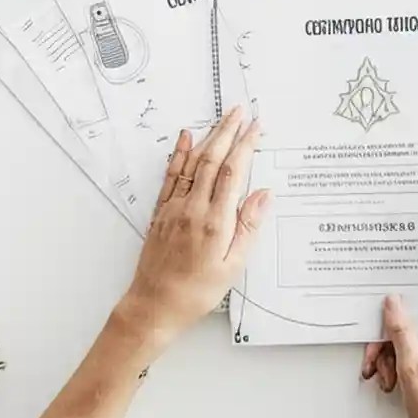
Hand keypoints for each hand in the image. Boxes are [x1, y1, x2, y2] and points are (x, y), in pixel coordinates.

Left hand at [119, 107, 268, 352]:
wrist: (154, 306)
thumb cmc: (196, 293)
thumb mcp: (232, 266)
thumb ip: (248, 227)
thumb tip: (263, 195)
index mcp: (215, 222)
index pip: (233, 172)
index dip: (245, 145)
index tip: (256, 127)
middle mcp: (192, 209)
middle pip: (212, 159)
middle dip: (227, 132)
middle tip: (240, 111)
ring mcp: (174, 208)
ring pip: (192, 163)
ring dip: (208, 137)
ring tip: (221, 118)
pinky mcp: (160, 213)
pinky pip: (171, 176)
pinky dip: (178, 154)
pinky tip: (184, 138)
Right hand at [362, 296, 417, 417]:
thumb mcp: (412, 368)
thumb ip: (401, 332)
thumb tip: (394, 305)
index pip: (416, 314)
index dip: (391, 325)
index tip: (377, 337)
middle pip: (410, 331)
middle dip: (387, 348)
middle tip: (376, 364)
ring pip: (410, 347)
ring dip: (392, 362)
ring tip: (389, 380)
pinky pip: (416, 359)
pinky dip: (401, 369)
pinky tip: (397, 382)